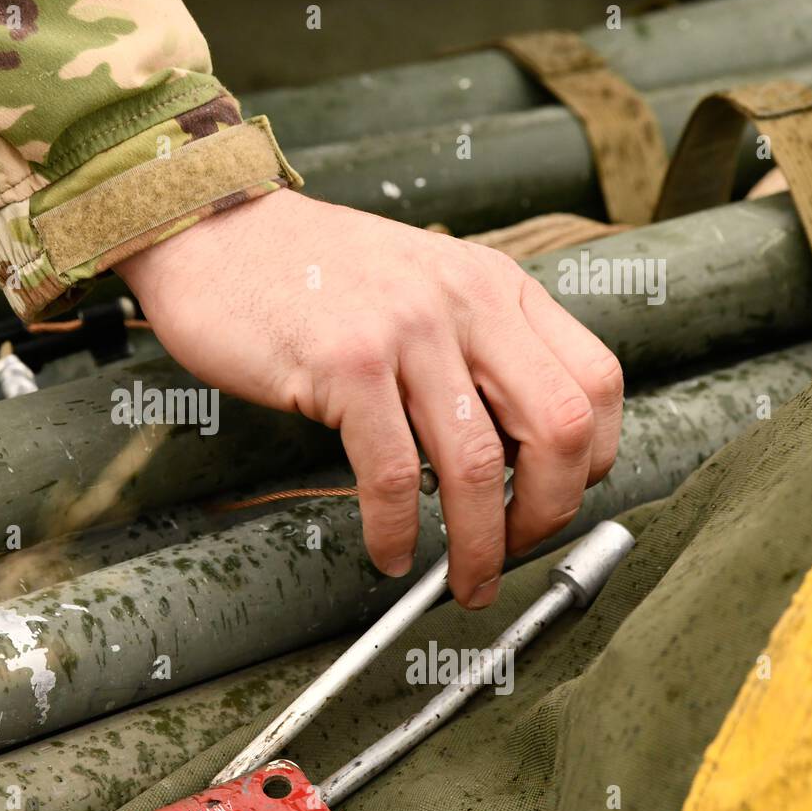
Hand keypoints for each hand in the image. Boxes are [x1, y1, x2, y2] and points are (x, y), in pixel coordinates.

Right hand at [116, 190, 622, 608]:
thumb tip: (506, 448)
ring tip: (463, 579)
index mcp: (494, 286)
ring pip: (478, 464)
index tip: (557, 500)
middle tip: (516, 554)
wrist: (215, 231)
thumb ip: (470, 346)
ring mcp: (405, 330)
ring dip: (479, 544)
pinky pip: (391, 473)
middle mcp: (464, 301)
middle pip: (560, 427)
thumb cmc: (307, 274)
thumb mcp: (418, 286)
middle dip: (549, 515)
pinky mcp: (345, 364)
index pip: (596, 381)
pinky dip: (395, 530)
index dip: (593, 460)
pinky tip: (389, 551)